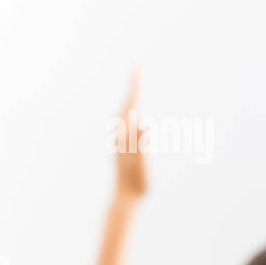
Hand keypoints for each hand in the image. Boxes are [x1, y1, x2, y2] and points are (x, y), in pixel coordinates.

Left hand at [114, 69, 148, 202]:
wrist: (124, 197)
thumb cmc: (137, 183)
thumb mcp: (143, 164)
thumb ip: (141, 143)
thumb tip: (143, 123)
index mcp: (127, 134)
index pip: (132, 104)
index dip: (135, 85)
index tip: (137, 67)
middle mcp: (121, 133)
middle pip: (126, 103)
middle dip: (132, 86)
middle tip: (137, 68)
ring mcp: (121, 139)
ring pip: (124, 112)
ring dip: (129, 97)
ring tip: (134, 85)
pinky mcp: (123, 145)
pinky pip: (125, 122)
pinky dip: (129, 111)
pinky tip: (131, 113)